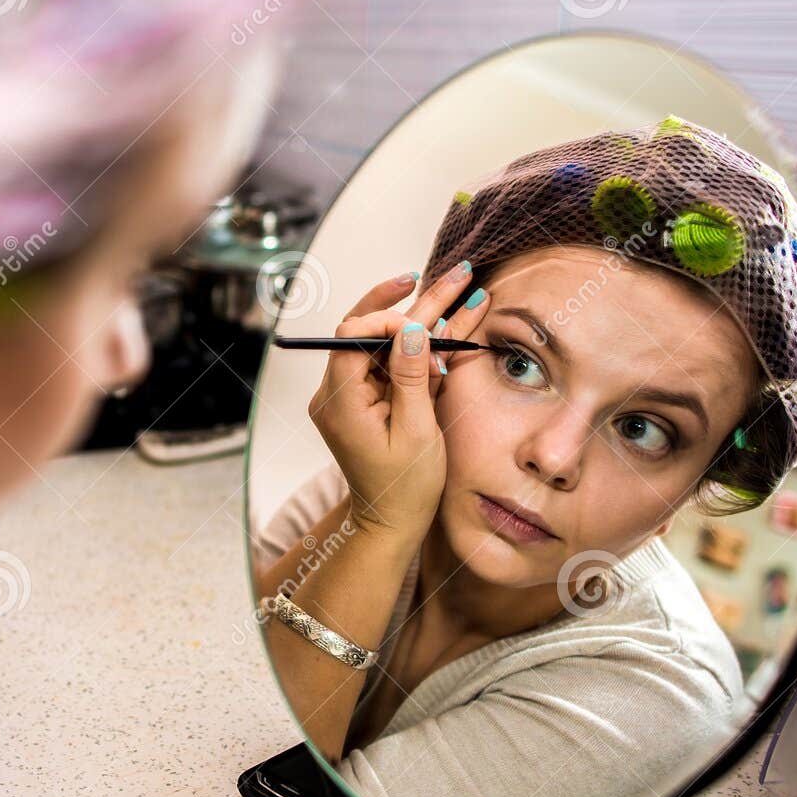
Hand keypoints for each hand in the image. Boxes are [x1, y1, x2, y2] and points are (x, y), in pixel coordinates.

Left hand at [306, 263, 489, 541]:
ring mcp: (349, 394)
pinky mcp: (365, 399)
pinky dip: (419, 346)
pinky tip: (452, 320)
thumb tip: (412, 329)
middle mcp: (336, 392)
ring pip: (384, 341)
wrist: (390, 522)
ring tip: (460, 285)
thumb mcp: (416, 432)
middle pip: (369, 329)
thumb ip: (412, 378)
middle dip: (414, 303)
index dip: (389, 319)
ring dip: (422, 318)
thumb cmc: (404, 487)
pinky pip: (389, 361)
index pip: (353, 334)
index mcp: (340, 401)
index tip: (424, 326)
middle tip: (455, 273)